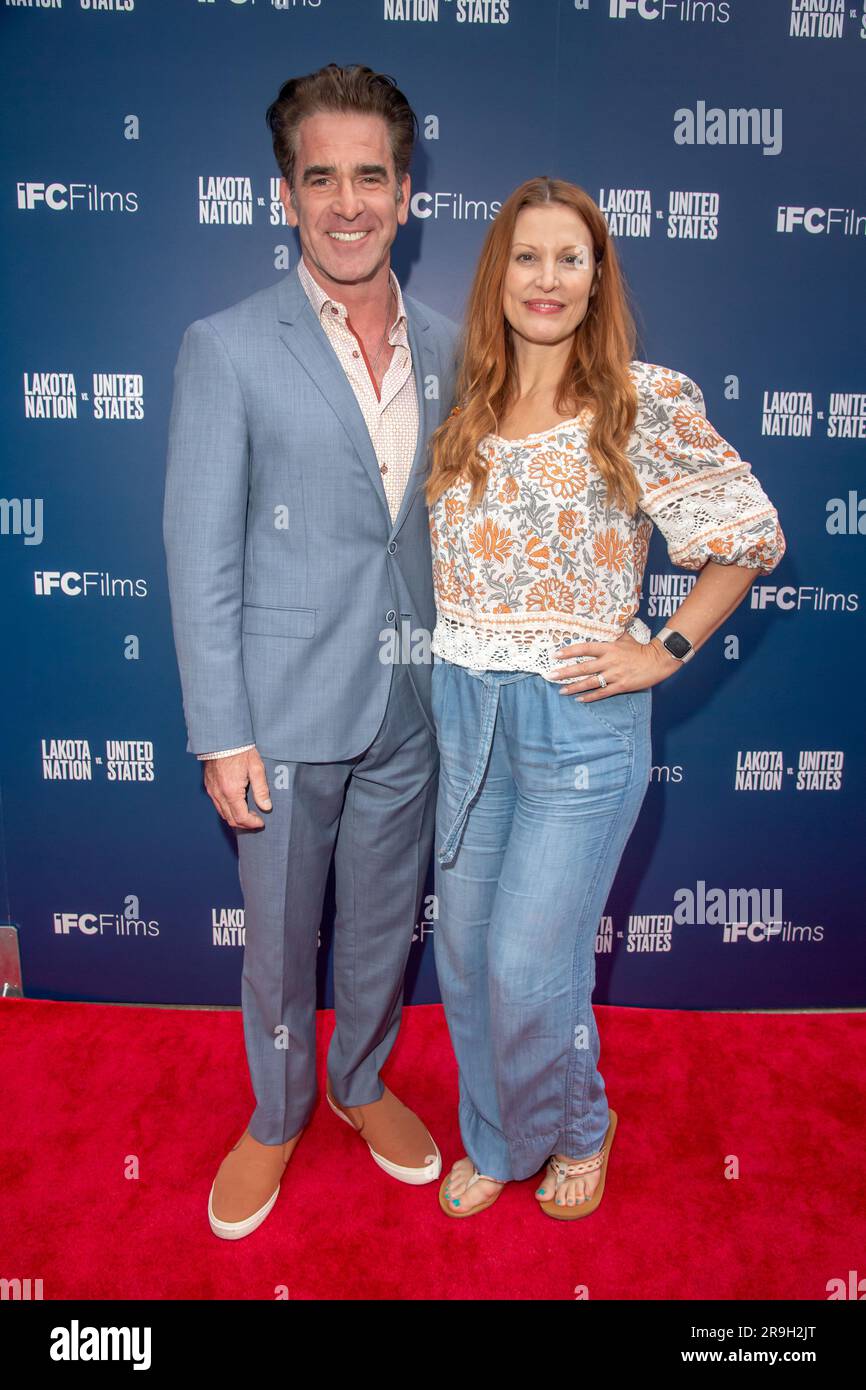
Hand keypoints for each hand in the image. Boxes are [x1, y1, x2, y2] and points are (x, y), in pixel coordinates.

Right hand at [203, 747, 271, 828]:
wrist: (222, 738)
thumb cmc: (240, 751)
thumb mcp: (256, 768)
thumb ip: (261, 790)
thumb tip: (266, 807)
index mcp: (231, 792)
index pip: (241, 817)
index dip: (252, 823)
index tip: (261, 822)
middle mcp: (219, 794)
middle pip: (230, 819)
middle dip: (244, 824)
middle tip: (256, 821)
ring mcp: (212, 791)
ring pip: (222, 813)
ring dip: (235, 818)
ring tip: (248, 815)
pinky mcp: (209, 786)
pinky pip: (217, 805)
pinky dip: (227, 810)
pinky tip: (237, 805)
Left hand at [551, 633, 680, 701]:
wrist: (658, 660)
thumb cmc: (640, 648)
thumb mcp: (624, 638)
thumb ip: (611, 635)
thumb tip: (603, 626)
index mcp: (609, 648)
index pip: (585, 649)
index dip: (569, 652)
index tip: (556, 655)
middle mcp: (609, 661)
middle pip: (583, 667)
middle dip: (566, 672)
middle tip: (551, 676)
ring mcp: (615, 674)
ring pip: (590, 682)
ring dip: (574, 687)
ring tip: (561, 690)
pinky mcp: (621, 686)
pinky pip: (602, 693)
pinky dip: (590, 696)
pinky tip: (579, 699)